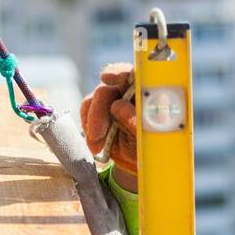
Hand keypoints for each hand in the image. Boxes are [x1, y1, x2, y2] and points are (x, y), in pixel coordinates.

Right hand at [80, 61, 136, 183]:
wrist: (135, 162)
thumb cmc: (148, 148)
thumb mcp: (145, 139)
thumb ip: (135, 121)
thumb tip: (118, 106)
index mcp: (148, 94)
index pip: (135, 73)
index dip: (120, 72)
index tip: (106, 78)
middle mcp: (130, 91)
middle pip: (109, 88)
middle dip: (99, 110)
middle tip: (96, 135)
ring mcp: (113, 97)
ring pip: (95, 98)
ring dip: (92, 123)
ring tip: (97, 146)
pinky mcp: (99, 107)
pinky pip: (86, 108)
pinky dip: (87, 126)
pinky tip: (94, 143)